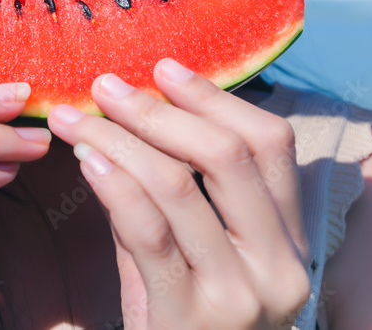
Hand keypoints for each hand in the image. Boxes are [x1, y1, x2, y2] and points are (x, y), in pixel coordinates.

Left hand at [47, 59, 310, 329]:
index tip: (163, 67)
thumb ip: (185, 190)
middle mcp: (280, 265)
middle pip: (228, 155)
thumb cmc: (186, 315)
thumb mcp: (203, 251)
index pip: (270, 144)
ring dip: (121, 139)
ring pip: (179, 185)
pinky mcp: (189, 317)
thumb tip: (138, 108)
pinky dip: (113, 182)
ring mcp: (240, 295)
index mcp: (294, 238)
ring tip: (77, 116)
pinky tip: (84, 158)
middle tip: (106, 85)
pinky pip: (146, 230)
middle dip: (160, 110)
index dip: (216, 97)